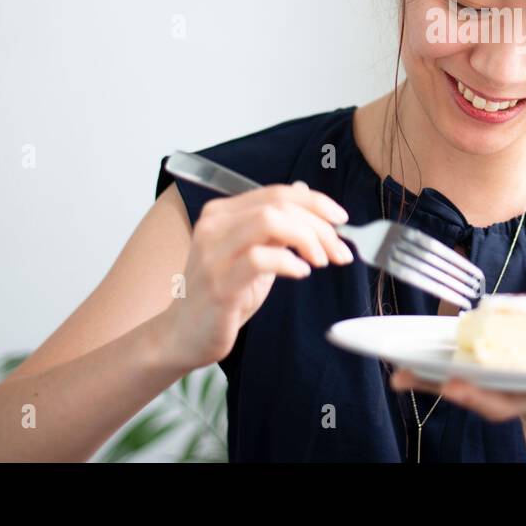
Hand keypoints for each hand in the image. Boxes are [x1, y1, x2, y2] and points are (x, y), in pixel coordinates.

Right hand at [161, 180, 351, 371]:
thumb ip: (275, 224)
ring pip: (270, 222)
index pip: (277, 192)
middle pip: (279, 206)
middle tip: (339, 251)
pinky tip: (301, 273)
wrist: (183, 335)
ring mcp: (213, 254)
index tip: (341, 219)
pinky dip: (288, 262)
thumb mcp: (253, 252)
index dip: (315, 202)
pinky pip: (259, 259)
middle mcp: (213, 226)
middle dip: (319, 226)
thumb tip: (304, 190)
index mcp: (222, 213)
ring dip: (307, 239)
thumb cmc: (222, 293)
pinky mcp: (219, 284)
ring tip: (321, 261)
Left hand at [389, 340, 525, 460]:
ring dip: (436, 385)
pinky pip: (450, 383)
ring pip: (468, 395)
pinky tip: (395, 368)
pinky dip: (422, 377)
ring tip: (402, 374)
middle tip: (456, 383)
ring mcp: (506, 399)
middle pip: (509, 402)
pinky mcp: (483, 390)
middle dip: (483, 394)